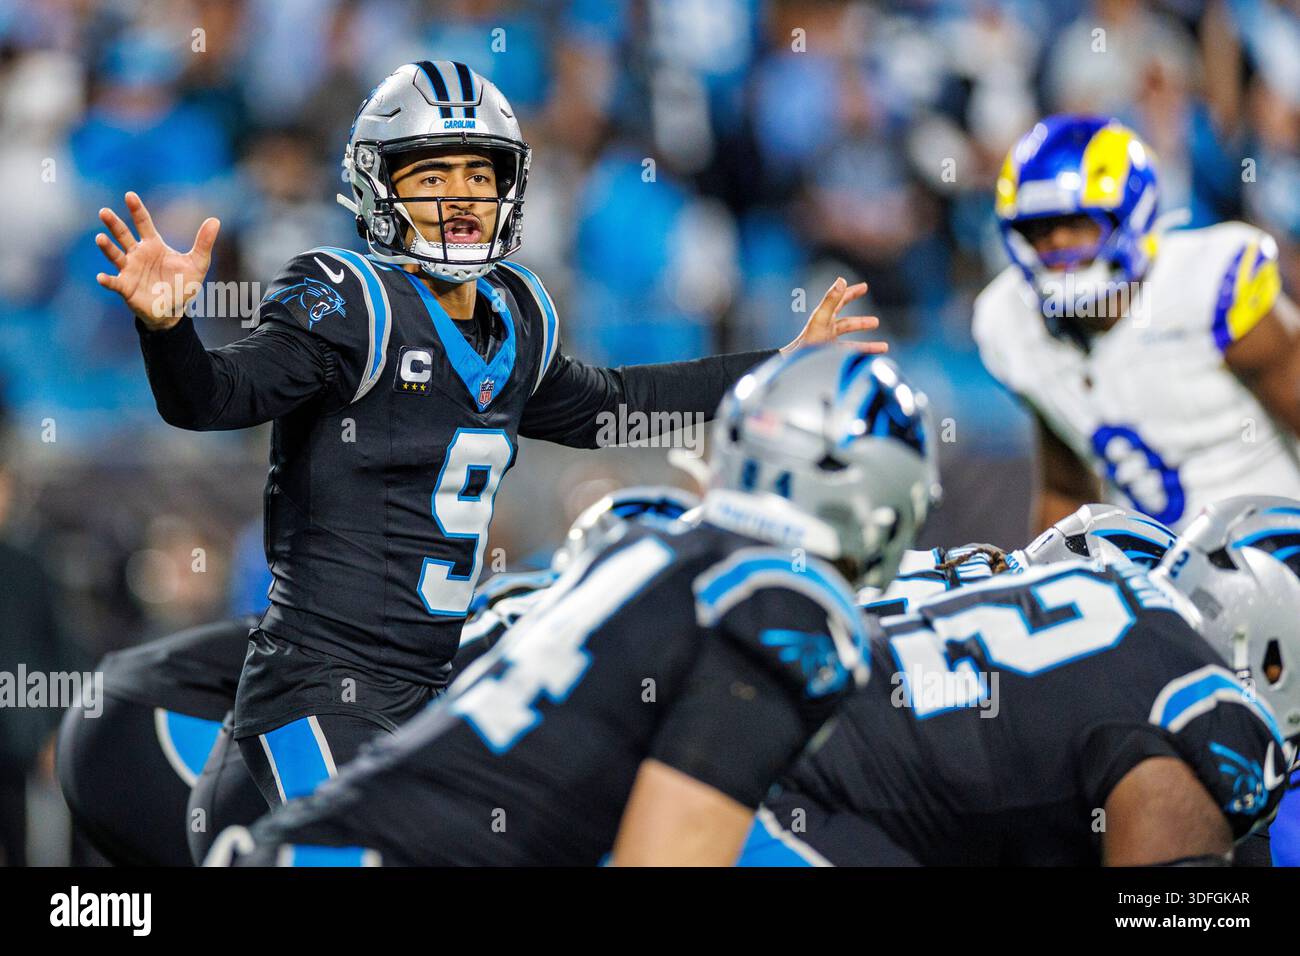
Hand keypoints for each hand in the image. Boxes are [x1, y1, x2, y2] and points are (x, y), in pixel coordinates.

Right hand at [94, 191, 220, 330]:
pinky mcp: (126, 287)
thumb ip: (204, 242)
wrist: (174, 309)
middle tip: (104, 212)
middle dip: (114, 224)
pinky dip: (107, 280)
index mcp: (153, 245)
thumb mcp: (198, 263)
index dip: (136, 209)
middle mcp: (138, 254)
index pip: (143, 223)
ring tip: (100, 238)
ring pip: (115, 255)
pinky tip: (101, 277)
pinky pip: (114, 282)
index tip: (129, 195)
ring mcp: (129, 270)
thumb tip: (215, 220)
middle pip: (123, 235)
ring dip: (107, 247)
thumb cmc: (183, 283)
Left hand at [780, 277, 887, 353]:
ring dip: (868, 346)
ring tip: (884, 347)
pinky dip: (862, 357)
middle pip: (847, 323)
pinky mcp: (829, 360)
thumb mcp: (822, 318)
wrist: (795, 367)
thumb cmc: (807, 342)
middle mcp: (826, 331)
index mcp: (824, 317)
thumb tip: (842, 280)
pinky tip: (872, 360)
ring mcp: (828, 346)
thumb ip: (831, 300)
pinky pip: (849, 358)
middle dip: (861, 322)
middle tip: (876, 322)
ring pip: (851, 344)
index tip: (864, 287)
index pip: (839, 301)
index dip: (850, 292)